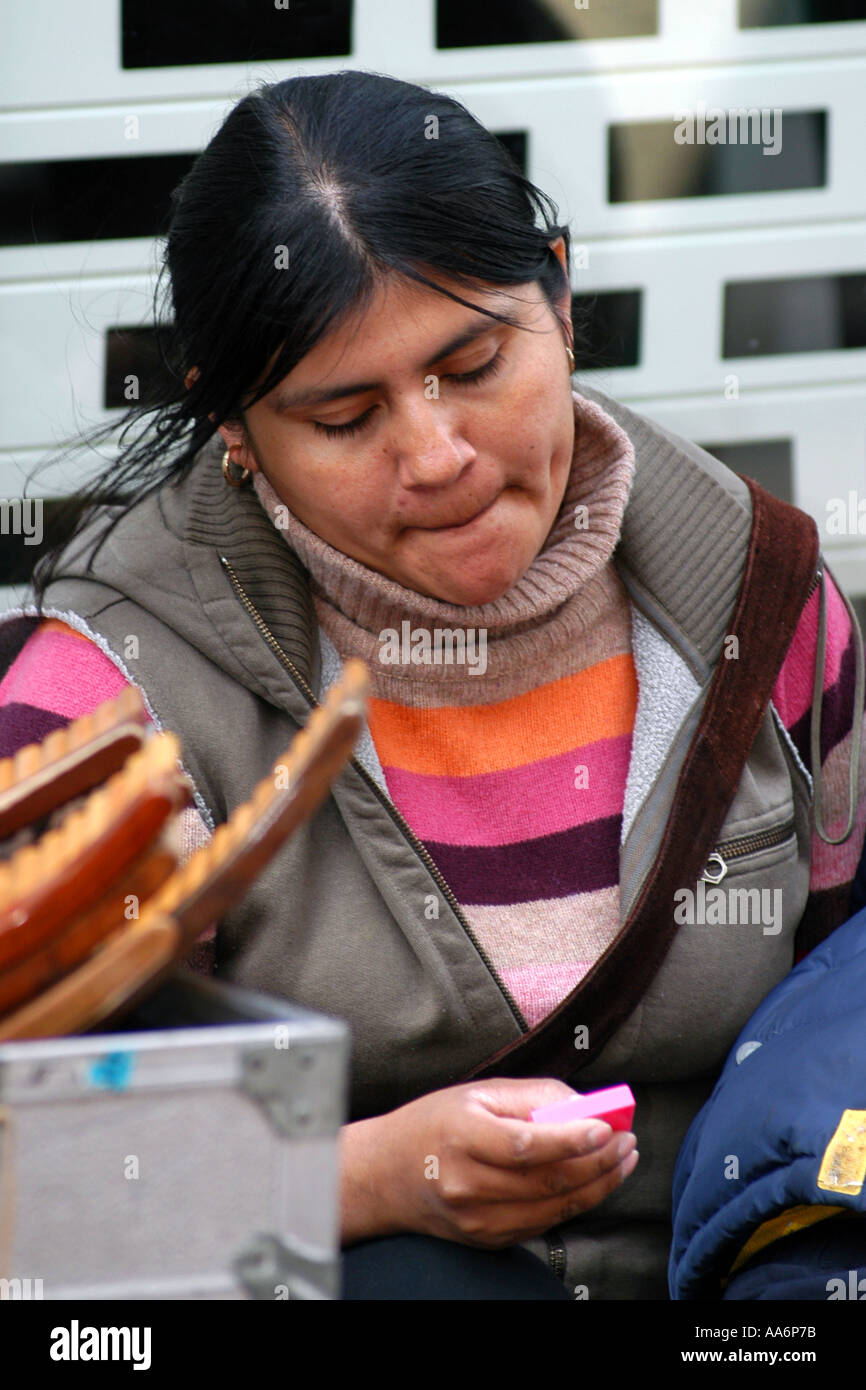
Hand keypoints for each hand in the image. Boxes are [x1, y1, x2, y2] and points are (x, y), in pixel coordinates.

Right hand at [339, 1076, 638, 1248]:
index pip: (525, 1144)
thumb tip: (585, 1106)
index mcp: (461, 1138)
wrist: (386, 1175)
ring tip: (622, 1159)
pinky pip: (543, 1222)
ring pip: (553, 1206)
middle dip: (598, 1161)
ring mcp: (476, 1219)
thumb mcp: (476, 1094)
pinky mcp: (487, 1238)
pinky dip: (574, 1202)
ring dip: (598, 1184)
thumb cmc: (434, 1124)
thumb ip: (532, 1098)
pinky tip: (594, 1181)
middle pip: (547, 1180)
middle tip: (627, 1140)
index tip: (607, 1126)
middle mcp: (467, 1184)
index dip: (571, 1138)